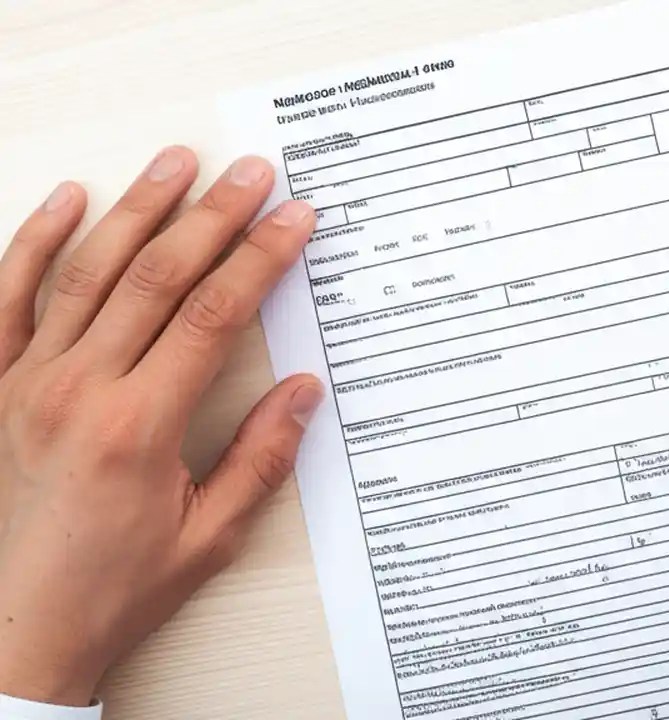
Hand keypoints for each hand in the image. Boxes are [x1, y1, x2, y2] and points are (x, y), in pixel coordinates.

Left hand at [0, 148, 320, 705]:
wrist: (17, 629)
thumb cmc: (111, 588)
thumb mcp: (209, 536)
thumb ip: (260, 458)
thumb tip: (304, 392)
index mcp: (138, 427)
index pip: (212, 315)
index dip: (261, 259)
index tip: (293, 220)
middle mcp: (78, 390)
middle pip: (156, 277)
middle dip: (213, 217)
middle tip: (251, 173)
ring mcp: (27, 381)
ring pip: (86, 271)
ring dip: (137, 210)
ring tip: (175, 163)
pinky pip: (8, 296)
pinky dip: (34, 241)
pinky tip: (64, 201)